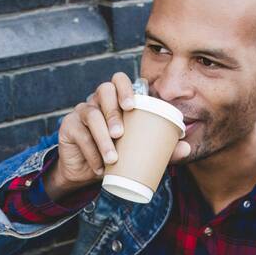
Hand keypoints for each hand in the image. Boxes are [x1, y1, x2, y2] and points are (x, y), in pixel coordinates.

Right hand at [46, 72, 190, 200]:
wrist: (87, 173)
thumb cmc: (116, 156)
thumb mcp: (138, 152)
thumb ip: (161, 149)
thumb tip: (187, 149)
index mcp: (116, 101)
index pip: (119, 80)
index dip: (125, 87)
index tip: (132, 106)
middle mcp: (98, 101)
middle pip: (103, 91)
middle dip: (113, 111)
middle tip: (120, 134)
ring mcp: (81, 112)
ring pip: (91, 114)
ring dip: (102, 137)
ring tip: (112, 157)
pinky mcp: (68, 127)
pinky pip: (79, 134)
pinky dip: (90, 152)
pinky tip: (99, 166)